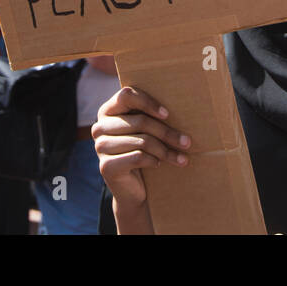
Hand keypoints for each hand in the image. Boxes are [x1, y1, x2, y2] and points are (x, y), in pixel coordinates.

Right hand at [92, 86, 189, 229]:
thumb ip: (150, 115)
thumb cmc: (143, 152)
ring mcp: (100, 147)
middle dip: (167, 133)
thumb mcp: (145, 131)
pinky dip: (154, 160)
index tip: (167, 114)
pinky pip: (137, 157)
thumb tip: (182, 103)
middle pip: (140, 121)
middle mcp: (100, 127)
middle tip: (187, 142)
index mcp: (108, 111)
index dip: (148, 103)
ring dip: (166, 150)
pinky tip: (159, 164)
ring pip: (142, 141)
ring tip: (181, 158)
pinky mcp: (106, 166)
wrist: (132, 189)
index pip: (126, 95)